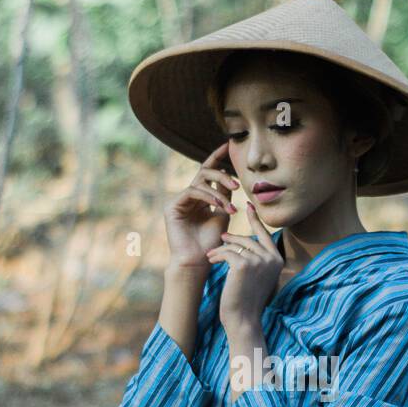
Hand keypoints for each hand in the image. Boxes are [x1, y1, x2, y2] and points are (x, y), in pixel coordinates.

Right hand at [163, 142, 239, 271]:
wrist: (199, 260)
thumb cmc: (212, 242)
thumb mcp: (223, 214)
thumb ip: (225, 196)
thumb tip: (231, 179)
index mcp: (201, 197)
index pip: (208, 172)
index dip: (217, 157)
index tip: (228, 146)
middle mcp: (189, 196)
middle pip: (204, 172)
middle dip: (222, 175)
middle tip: (236, 185)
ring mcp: (179, 200)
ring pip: (200, 182)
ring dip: (218, 191)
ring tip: (229, 206)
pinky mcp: (172, 206)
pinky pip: (192, 191)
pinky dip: (207, 196)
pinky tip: (218, 205)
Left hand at [209, 202, 284, 337]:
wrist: (243, 319)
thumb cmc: (247, 300)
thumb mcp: (257, 277)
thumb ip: (257, 259)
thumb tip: (245, 242)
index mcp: (278, 260)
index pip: (265, 235)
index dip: (256, 220)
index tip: (248, 206)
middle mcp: (271, 259)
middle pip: (248, 239)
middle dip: (232, 239)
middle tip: (221, 239)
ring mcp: (259, 261)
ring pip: (235, 245)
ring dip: (221, 249)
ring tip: (212, 255)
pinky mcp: (243, 265)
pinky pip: (227, 252)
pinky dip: (217, 255)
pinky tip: (211, 260)